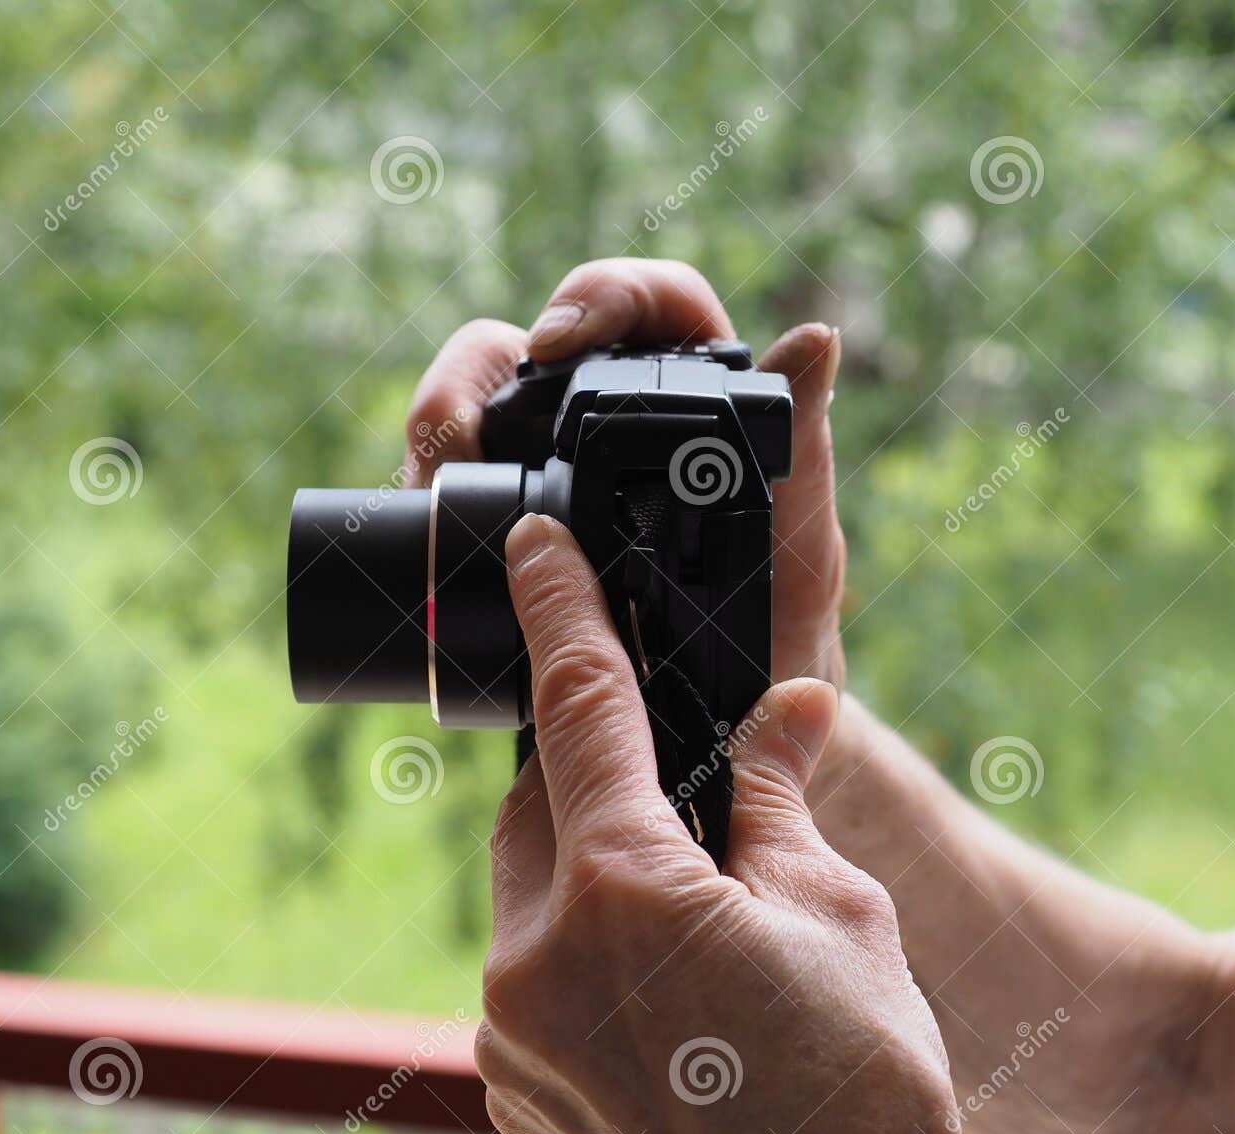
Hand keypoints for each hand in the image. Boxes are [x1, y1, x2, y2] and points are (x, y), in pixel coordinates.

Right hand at [402, 257, 846, 687]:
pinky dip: (425, 495)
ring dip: (436, 434)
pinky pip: (453, 486)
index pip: (648, 307)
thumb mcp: (797, 552)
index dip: (601, 297)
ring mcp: (550, 472)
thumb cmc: (782, 638)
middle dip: (475, 375)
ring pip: (474, 410)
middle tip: (455, 437)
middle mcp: (615, 419)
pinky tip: (419, 522)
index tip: (557, 339)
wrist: (724, 733)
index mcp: (698, 399)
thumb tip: (815, 340)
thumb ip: (805, 452)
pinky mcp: (508, 526)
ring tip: (425, 490)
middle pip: (529, 347)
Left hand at [473, 514, 963, 1133]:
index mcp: (622, 892)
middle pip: (541, 809)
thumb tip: (787, 714)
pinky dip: (577, 953)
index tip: (536, 549)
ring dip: (589, 874)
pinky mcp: (511, 1085)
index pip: (578, 708)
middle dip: (596, 781)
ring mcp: (512, 1032)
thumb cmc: (857, 1100)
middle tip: (679, 798)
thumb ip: (783, 804)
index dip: (560, 610)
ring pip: (529, 894)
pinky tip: (658, 995)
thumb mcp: (840, 921)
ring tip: (690, 922)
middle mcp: (536, 959)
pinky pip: (528, 976)